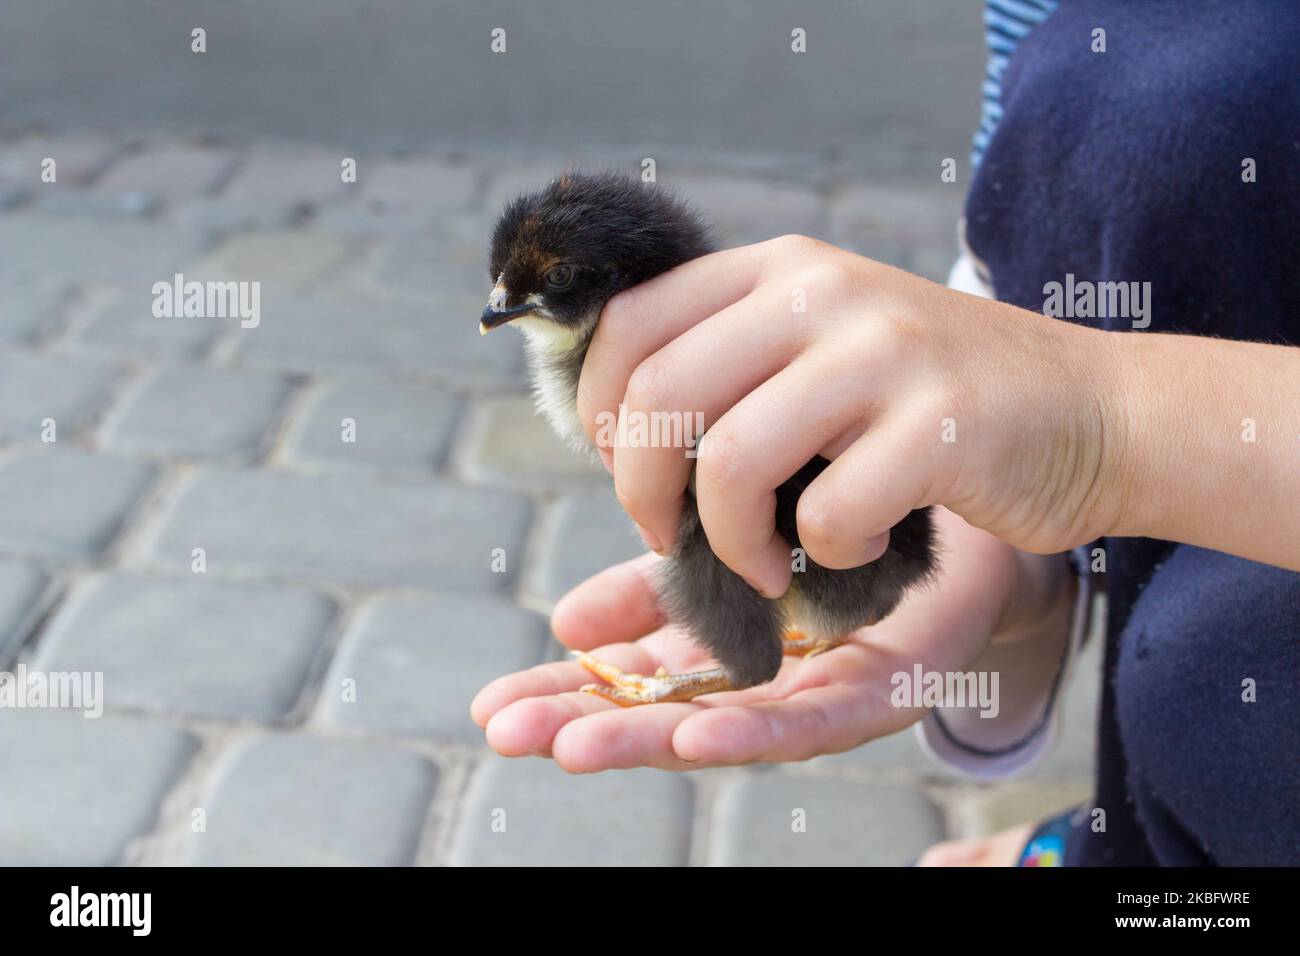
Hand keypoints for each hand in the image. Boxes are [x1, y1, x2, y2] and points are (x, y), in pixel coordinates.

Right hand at [471, 508, 1072, 770]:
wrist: (965, 516)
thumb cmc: (841, 530)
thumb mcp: (730, 546)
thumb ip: (656, 593)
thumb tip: (566, 624)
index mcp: (724, 645)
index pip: (630, 677)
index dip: (562, 691)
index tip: (490, 704)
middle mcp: (767, 679)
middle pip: (665, 712)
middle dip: (586, 725)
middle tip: (508, 734)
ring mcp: (823, 688)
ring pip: (727, 724)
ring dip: (648, 740)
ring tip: (574, 748)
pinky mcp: (889, 687)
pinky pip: (819, 713)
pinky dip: (756, 730)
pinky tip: (698, 736)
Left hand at [577, 235, 1123, 595]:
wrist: (1092, 410)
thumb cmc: (931, 403)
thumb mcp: (824, 347)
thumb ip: (729, 363)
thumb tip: (610, 432)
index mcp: (780, 269)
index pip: (629, 324)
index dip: (597, 411)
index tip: (620, 465)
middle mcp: (824, 291)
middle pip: (659, 394)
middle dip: (639, 492)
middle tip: (671, 540)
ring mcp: (885, 351)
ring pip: (728, 461)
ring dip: (727, 542)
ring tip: (761, 566)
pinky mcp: (941, 424)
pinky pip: (825, 514)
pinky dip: (825, 554)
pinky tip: (857, 544)